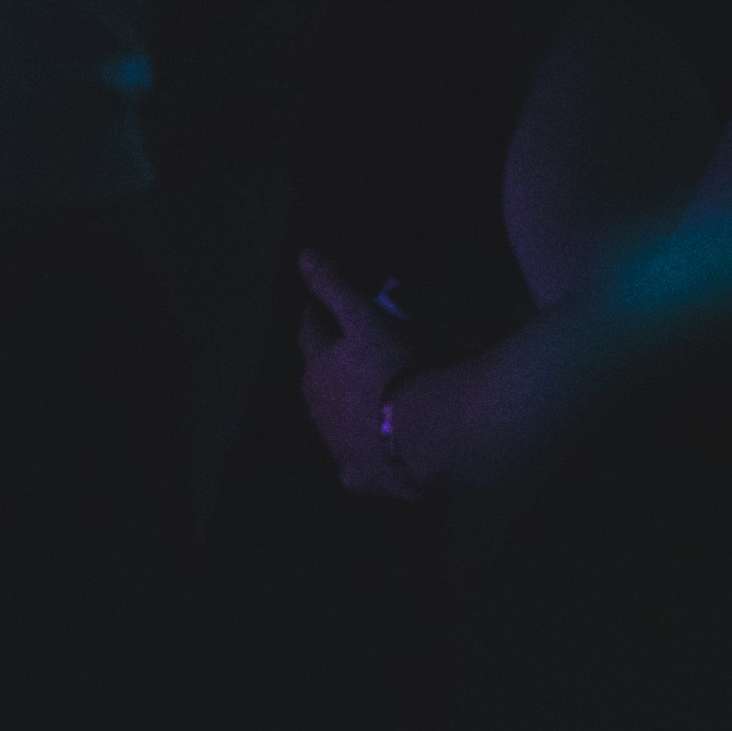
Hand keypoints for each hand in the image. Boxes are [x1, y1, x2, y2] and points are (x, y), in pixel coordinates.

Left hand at [296, 251, 421, 498]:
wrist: (429, 434)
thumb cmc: (399, 366)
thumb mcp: (366, 318)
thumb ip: (334, 287)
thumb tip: (302, 254)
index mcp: (317, 369)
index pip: (310, 334)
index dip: (315, 316)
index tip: (318, 306)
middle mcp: (319, 409)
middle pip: (316, 381)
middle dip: (325, 365)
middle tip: (342, 353)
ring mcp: (338, 446)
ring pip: (330, 423)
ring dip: (340, 409)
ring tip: (360, 400)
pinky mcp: (362, 476)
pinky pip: (353, 468)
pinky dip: (357, 461)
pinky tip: (364, 463)